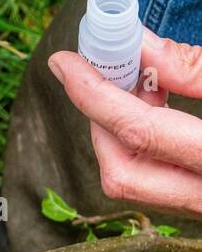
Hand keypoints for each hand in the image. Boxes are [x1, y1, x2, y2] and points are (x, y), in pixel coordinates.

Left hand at [49, 30, 201, 218]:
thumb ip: (193, 69)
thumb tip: (136, 45)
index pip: (139, 133)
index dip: (93, 94)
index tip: (64, 63)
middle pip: (122, 175)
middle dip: (102, 122)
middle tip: (107, 75)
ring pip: (134, 184)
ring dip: (120, 134)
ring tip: (142, 87)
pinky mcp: (201, 205)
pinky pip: (155, 183)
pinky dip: (143, 148)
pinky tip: (158, 110)